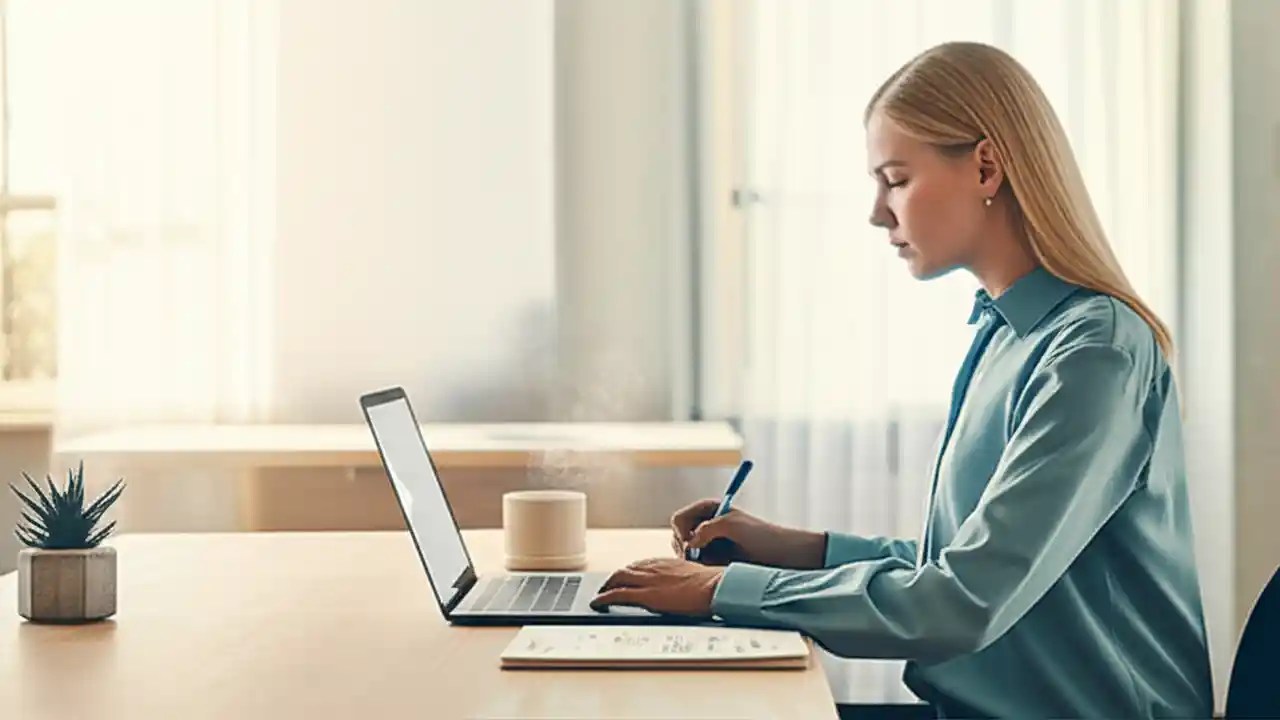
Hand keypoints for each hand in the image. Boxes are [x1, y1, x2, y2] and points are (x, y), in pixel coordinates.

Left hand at [590, 558, 724, 617]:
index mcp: (665, 562)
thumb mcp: (693, 575)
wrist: (715, 586)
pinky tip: (597, 603)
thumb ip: (681, 578)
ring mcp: (648, 580)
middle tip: (606, 587)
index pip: (640, 564)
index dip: (629, 572)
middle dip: (613, 578)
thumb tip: (682, 587)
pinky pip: (618, 594)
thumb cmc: (711, 584)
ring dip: (606, 586)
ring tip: (600, 595)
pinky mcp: (646, 596)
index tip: (625, 578)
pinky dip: (604, 598)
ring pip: (617, 578)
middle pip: (625, 569)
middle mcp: (653, 567)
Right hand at [670, 499, 826, 568]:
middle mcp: (706, 525)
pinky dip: (699, 569)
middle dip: (684, 547)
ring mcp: (709, 544)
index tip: (691, 543)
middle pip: (677, 536)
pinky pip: (696, 567)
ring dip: (692, 560)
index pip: (679, 519)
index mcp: (709, 509)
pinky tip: (713, 570)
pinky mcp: (714, 562)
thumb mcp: (733, 526)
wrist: (786, 556)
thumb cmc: (763, 535)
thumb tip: (689, 544)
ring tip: (710, 563)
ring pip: (684, 553)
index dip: (681, 531)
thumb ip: (706, 530)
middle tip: (698, 557)